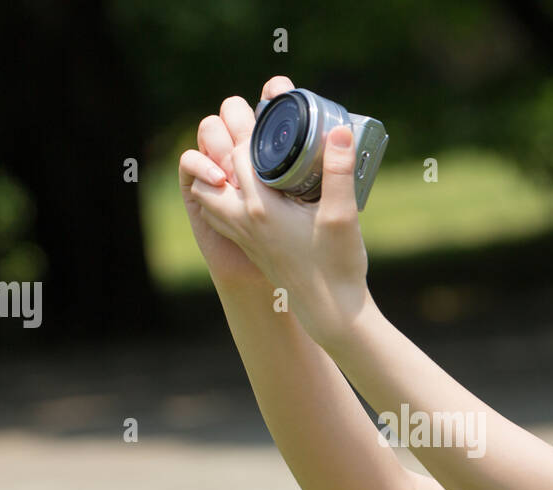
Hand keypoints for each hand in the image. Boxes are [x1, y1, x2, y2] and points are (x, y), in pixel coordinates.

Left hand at [181, 90, 369, 343]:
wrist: (332, 315)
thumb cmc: (338, 268)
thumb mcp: (343, 216)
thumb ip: (339, 171)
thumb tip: (338, 129)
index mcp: (260, 208)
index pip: (240, 152)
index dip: (252, 127)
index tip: (272, 111)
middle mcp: (243, 221)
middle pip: (213, 169)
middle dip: (229, 145)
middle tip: (256, 132)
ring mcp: (243, 236)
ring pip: (209, 195)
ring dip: (221, 172)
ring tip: (251, 159)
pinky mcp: (249, 247)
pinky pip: (219, 213)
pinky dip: (223, 195)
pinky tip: (249, 189)